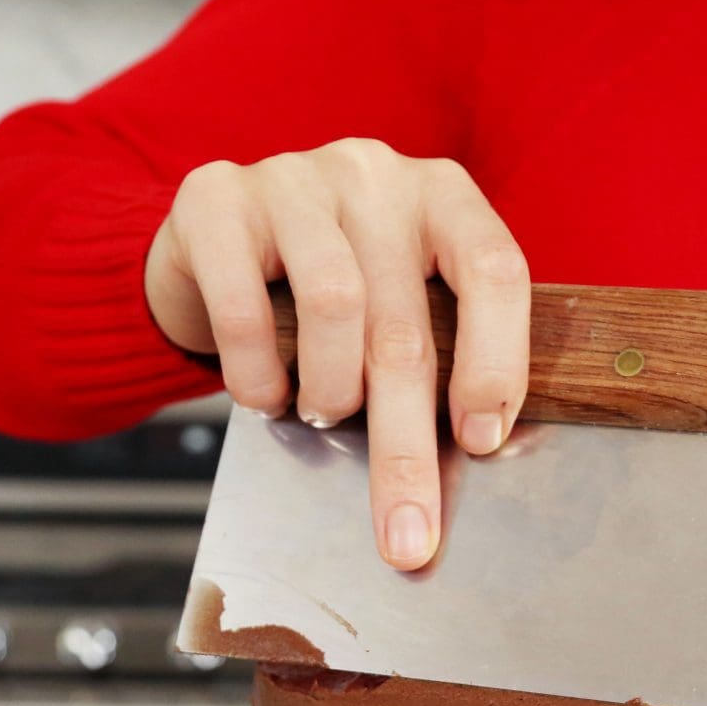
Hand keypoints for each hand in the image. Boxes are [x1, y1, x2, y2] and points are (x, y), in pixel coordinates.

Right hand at [145, 139, 530, 570]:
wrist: (211, 248)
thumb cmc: (327, 293)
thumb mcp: (397, 304)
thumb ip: (440, 353)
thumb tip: (475, 457)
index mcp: (444, 195)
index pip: (494, 271)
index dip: (495, 362)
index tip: (480, 443)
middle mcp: (375, 173)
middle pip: (407, 325)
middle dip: (406, 446)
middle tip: (405, 532)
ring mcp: (294, 177)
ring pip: (335, 307)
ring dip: (330, 394)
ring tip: (321, 415)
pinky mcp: (215, 199)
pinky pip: (244, 308)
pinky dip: (256, 377)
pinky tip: (264, 395)